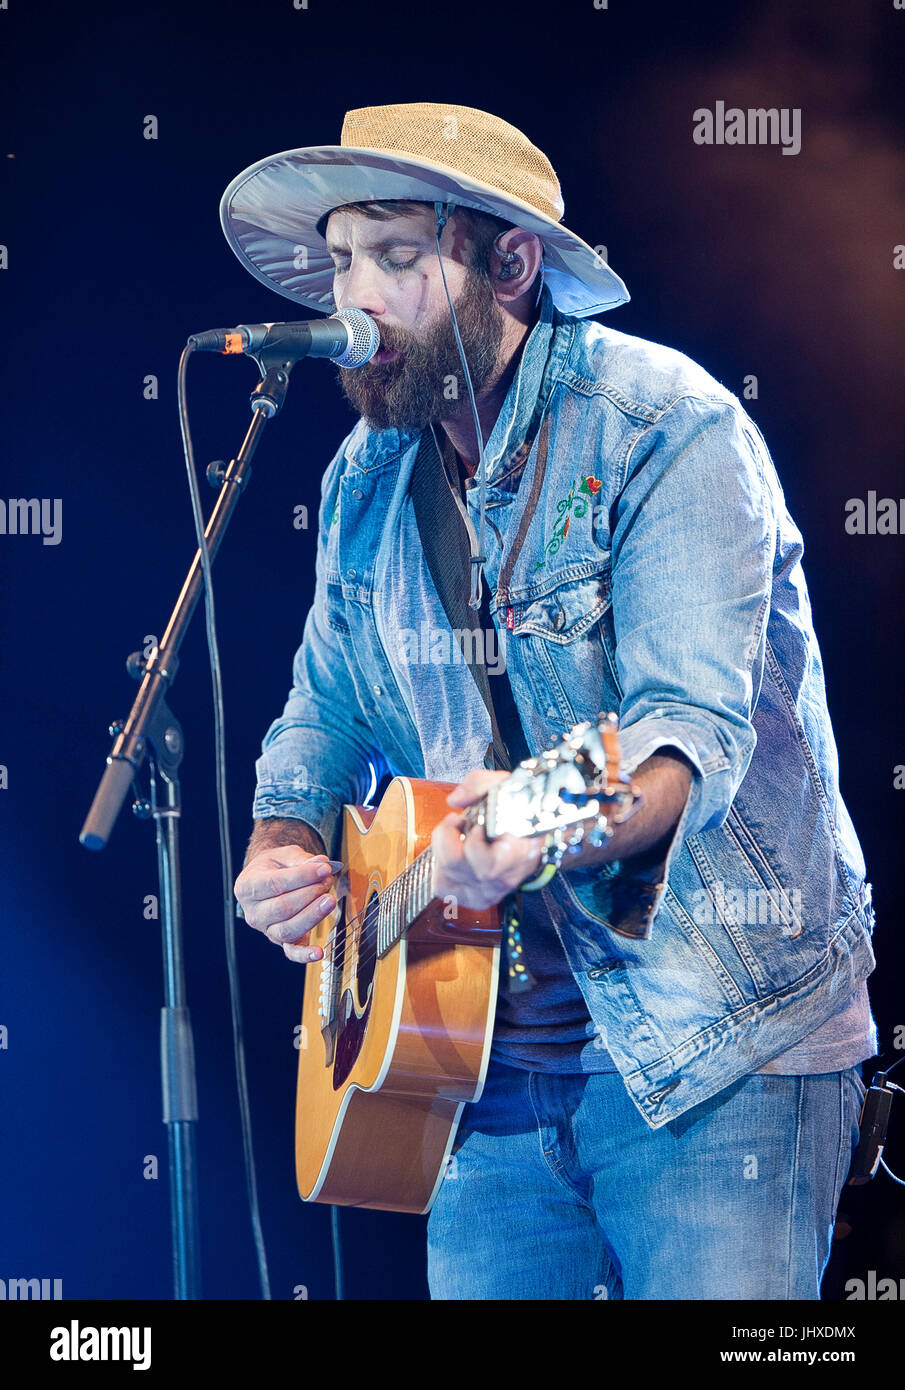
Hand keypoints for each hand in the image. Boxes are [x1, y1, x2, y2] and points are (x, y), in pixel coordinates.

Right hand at [234, 845, 338, 962]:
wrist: (267, 879)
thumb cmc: (275, 867)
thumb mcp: (283, 856)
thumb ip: (301, 860)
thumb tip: (322, 864)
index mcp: (247, 887)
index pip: (275, 884)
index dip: (303, 877)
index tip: (324, 869)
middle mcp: (253, 912)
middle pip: (282, 908)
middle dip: (310, 894)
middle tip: (327, 881)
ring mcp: (266, 929)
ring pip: (288, 929)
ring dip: (313, 916)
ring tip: (330, 900)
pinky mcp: (281, 941)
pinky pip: (291, 952)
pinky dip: (305, 955)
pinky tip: (319, 952)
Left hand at [430, 769, 544, 910]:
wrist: (538, 837)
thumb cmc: (522, 813)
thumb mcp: (506, 786)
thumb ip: (478, 784)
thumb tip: (454, 800)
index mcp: (518, 852)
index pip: (482, 853)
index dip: (471, 832)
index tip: (476, 819)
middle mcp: (503, 878)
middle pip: (455, 863)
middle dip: (448, 836)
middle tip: (459, 822)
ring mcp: (489, 892)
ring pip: (446, 876)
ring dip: (442, 851)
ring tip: (457, 838)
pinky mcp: (477, 899)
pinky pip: (443, 888)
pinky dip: (440, 869)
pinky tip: (456, 854)